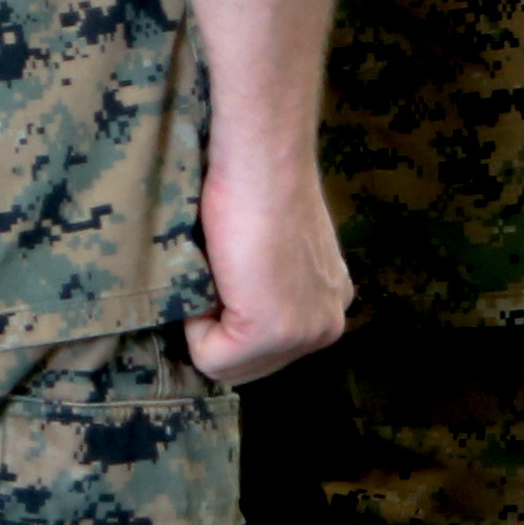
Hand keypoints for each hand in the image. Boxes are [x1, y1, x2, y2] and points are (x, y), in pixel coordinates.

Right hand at [182, 153, 349, 383]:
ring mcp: (305, 332)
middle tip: (214, 272)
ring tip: (214, 272)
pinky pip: (212, 359)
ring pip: (230, 367)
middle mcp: (327, 325)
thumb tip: (232, 301)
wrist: (262, 157)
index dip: (229, 317)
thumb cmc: (257, 183)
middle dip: (218, 330)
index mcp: (329, 303)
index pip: (268, 347)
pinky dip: (194, 326)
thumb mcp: (277, 245)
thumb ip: (271, 282)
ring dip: (206, 326)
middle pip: (250, 366)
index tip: (225, 268)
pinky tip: (211, 276)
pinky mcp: (272, 330)